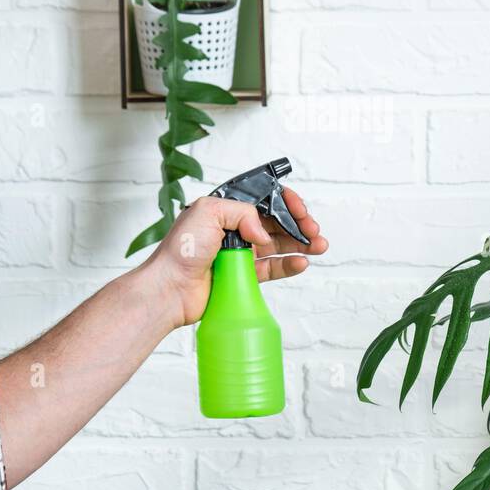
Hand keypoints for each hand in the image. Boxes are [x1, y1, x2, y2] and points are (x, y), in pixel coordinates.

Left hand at [139, 187, 327, 330]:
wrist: (170, 288)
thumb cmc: (180, 250)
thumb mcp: (208, 212)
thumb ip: (242, 212)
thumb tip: (262, 233)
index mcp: (225, 208)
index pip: (263, 201)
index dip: (285, 203)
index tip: (299, 211)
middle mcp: (234, 229)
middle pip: (275, 223)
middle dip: (298, 224)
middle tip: (313, 231)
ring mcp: (239, 253)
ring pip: (278, 245)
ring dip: (301, 244)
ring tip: (319, 246)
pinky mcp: (243, 275)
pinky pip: (271, 268)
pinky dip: (289, 265)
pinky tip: (301, 262)